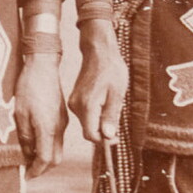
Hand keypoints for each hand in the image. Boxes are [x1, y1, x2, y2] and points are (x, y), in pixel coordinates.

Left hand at [14, 54, 66, 177]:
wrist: (43, 67)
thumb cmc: (28, 88)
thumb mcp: (20, 114)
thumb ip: (25, 137)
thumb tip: (28, 154)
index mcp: (48, 129)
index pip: (45, 160)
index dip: (35, 171)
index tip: (26, 176)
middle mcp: (59, 128)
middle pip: (56, 158)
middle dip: (43, 168)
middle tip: (28, 169)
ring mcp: (63, 122)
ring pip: (58, 149)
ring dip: (46, 157)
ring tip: (30, 156)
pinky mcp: (62, 116)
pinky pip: (58, 138)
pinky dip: (48, 146)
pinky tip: (36, 141)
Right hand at [69, 21, 129, 145]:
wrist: (99, 51)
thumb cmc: (111, 69)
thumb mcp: (117, 93)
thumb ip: (111, 116)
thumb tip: (108, 136)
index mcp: (87, 106)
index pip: (91, 135)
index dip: (105, 141)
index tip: (117, 138)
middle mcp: (76, 106)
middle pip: (89, 130)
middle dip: (104, 131)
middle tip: (118, 121)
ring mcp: (74, 103)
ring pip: (88, 123)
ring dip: (101, 122)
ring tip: (112, 105)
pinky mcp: (75, 100)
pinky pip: (86, 115)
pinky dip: (97, 114)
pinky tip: (105, 101)